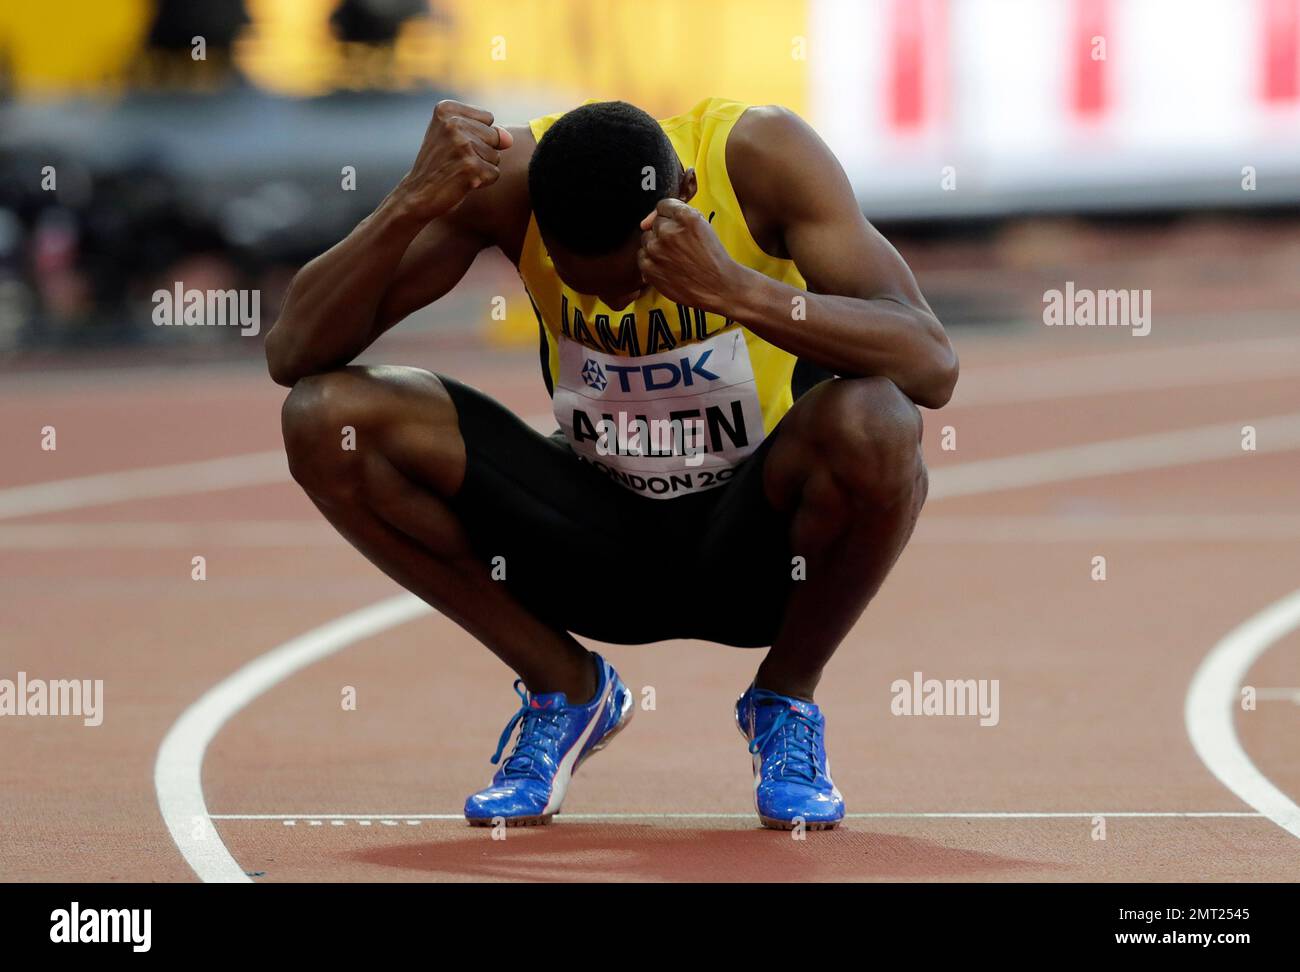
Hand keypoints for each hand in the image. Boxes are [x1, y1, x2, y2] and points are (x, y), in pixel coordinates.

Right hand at [395, 100, 513, 220]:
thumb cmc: (441, 165)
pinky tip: (462, 182)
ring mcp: (461, 144)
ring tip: (458, 170)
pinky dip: (482, 182)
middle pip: (495, 136)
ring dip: (481, 168)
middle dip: (482, 152)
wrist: (417, 194)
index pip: (488, 118)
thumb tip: (509, 139)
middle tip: (456, 160)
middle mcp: (452, 122)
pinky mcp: (470, 166)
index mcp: (446, 109)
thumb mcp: (457, 139)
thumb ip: (488, 132)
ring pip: (496, 156)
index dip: (477, 135)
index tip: (454, 145)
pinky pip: (494, 173)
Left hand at [637, 199, 744, 311]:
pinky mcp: (649, 267)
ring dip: (656, 246)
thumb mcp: (703, 226)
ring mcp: (656, 250)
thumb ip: (678, 215)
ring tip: (675, 258)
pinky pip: (641, 257)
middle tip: (680, 247)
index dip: (670, 216)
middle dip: (665, 232)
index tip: (676, 227)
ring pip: (646, 239)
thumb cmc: (712, 258)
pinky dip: (651, 261)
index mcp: (685, 217)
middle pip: (655, 223)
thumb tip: (645, 222)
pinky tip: (667, 267)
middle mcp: (668, 231)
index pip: (663, 205)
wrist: (718, 287)